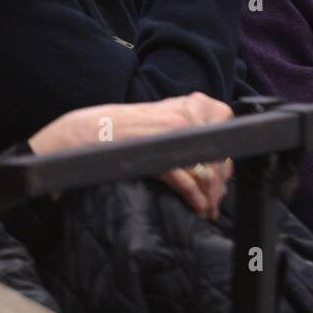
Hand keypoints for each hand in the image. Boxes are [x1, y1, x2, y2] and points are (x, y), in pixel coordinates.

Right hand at [28, 93, 234, 220]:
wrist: (85, 132)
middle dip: (220, 178)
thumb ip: (184, 122)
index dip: (227, 146)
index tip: (224, 168)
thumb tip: (213, 148)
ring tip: (208, 207)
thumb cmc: (122, 127)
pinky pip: (184, 179)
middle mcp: (182, 116)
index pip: (224, 118)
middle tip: (217, 197)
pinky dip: (194, 196)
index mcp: (184, 104)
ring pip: (205, 167)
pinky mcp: (155, 156)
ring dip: (210, 192)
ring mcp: (170, 135)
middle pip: (217, 150)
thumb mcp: (158, 114)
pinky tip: (198, 207)